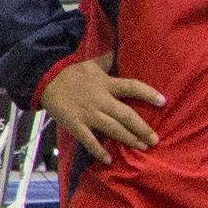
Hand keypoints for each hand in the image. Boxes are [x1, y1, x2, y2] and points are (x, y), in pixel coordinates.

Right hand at [39, 59, 163, 161]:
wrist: (44, 79)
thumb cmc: (70, 72)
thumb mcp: (92, 64)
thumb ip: (108, 60)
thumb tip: (120, 48)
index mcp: (106, 84)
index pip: (132, 87)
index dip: (148, 94)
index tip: (162, 101)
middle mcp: (101, 100)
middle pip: (126, 115)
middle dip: (142, 128)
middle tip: (155, 140)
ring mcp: (88, 114)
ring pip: (113, 128)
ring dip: (129, 139)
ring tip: (142, 147)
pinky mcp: (75, 124)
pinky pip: (89, 140)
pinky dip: (99, 151)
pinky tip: (108, 160)